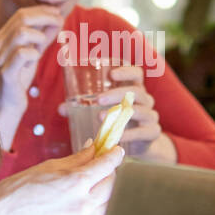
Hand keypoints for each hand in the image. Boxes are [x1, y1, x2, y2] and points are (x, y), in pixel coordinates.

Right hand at [0, 5, 62, 114]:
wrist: (7, 106)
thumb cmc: (20, 78)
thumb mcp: (33, 53)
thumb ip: (42, 37)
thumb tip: (57, 18)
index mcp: (2, 37)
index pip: (21, 13)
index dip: (41, 10)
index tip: (57, 12)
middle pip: (22, 18)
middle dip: (45, 16)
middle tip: (60, 21)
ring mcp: (0, 57)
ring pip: (21, 33)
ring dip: (39, 36)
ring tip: (43, 47)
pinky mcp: (6, 72)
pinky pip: (23, 54)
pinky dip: (34, 53)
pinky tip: (35, 60)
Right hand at [0, 142, 124, 214]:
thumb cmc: (18, 190)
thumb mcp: (47, 167)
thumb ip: (76, 159)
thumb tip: (93, 147)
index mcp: (75, 182)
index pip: (107, 165)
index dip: (115, 155)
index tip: (116, 151)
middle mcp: (82, 204)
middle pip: (114, 186)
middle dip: (113, 174)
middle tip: (106, 169)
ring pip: (111, 208)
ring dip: (110, 196)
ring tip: (99, 189)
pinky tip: (96, 211)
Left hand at [59, 65, 176, 162]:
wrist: (141, 143)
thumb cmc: (119, 120)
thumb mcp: (105, 110)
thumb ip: (84, 107)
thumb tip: (62, 108)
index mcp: (134, 89)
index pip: (136, 73)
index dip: (126, 70)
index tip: (111, 73)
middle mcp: (145, 100)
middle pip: (135, 91)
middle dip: (116, 93)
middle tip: (98, 98)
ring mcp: (150, 116)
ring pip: (139, 110)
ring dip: (119, 113)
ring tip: (100, 117)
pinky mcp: (152, 132)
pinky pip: (143, 131)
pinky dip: (129, 134)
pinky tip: (116, 137)